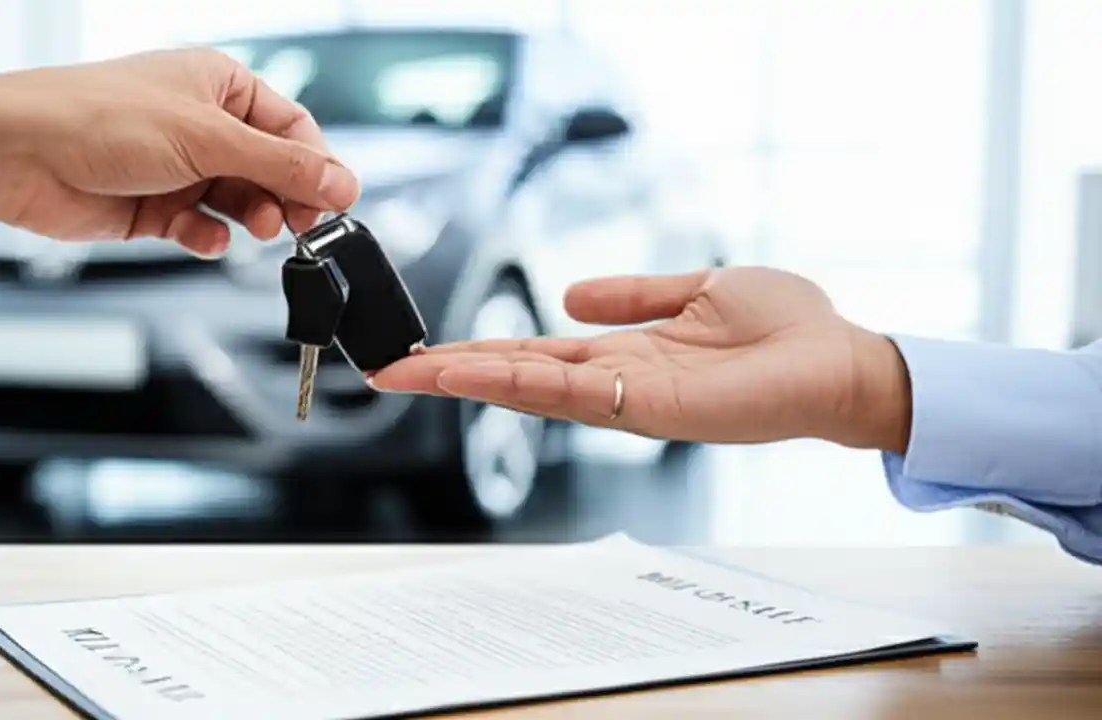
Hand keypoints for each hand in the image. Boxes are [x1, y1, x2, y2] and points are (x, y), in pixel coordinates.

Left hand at [0, 48, 359, 255]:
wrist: (20, 155)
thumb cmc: (98, 118)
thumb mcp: (209, 138)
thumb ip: (282, 166)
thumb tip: (340, 181)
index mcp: (220, 85)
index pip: (292, 128)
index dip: (317, 165)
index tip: (337, 200)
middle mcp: (201, 123)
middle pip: (270, 169)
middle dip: (286, 197)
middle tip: (300, 223)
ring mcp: (177, 166)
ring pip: (238, 201)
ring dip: (251, 218)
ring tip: (256, 227)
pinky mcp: (154, 207)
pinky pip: (200, 227)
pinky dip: (208, 236)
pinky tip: (205, 237)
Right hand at [372, 267, 912, 452]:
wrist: (839, 359)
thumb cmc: (786, 328)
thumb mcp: (697, 289)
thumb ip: (633, 293)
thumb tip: (572, 294)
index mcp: (623, 354)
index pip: (534, 352)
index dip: (477, 352)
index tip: (425, 351)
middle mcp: (615, 381)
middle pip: (516, 375)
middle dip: (450, 373)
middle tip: (386, 370)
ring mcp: (626, 400)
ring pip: (529, 387)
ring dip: (467, 379)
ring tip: (408, 373)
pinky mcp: (647, 408)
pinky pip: (571, 393)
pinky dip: (517, 383)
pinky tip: (474, 373)